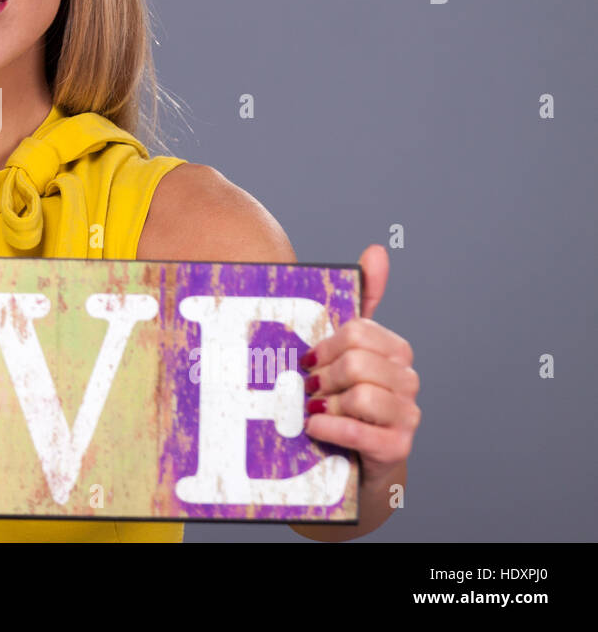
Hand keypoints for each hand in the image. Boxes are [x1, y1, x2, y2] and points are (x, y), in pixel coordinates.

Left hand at [301, 244, 419, 487]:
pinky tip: (314, 427)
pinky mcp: (397, 448)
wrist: (346, 463)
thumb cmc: (340, 399)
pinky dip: (331, 427)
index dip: (325, 346)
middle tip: (306, 389)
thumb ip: (359, 302)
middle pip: (359, 362)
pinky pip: (362, 430)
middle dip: (324, 376)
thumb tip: (377, 251)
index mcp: (395, 351)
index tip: (307, 361)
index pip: (359, 331)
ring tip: (313, 410)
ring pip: (363, 395)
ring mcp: (407, 416)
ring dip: (327, 404)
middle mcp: (407, 381)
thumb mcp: (342, 350)